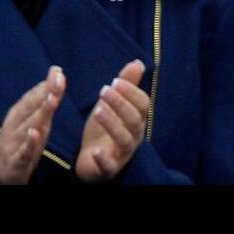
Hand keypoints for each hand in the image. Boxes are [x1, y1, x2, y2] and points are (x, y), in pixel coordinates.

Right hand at [0, 66, 64, 184]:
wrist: (1, 171)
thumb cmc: (20, 139)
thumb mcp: (32, 118)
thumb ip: (44, 97)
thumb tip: (57, 71)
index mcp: (18, 114)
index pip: (32, 97)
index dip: (46, 85)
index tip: (58, 72)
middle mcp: (14, 126)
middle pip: (29, 109)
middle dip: (44, 94)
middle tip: (58, 81)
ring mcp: (13, 144)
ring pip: (27, 127)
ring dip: (40, 114)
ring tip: (52, 100)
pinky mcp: (15, 162)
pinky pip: (22, 152)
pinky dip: (28, 144)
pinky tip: (34, 134)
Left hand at [76, 60, 149, 182]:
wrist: (90, 160)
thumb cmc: (104, 130)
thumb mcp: (111, 105)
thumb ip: (125, 86)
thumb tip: (137, 63)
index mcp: (137, 121)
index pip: (143, 104)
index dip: (131, 92)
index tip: (114, 81)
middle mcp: (134, 137)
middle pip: (134, 120)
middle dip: (120, 104)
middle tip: (103, 90)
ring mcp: (123, 154)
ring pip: (123, 140)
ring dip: (112, 124)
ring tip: (97, 110)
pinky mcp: (109, 170)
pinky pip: (109, 166)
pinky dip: (103, 158)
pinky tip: (96, 150)